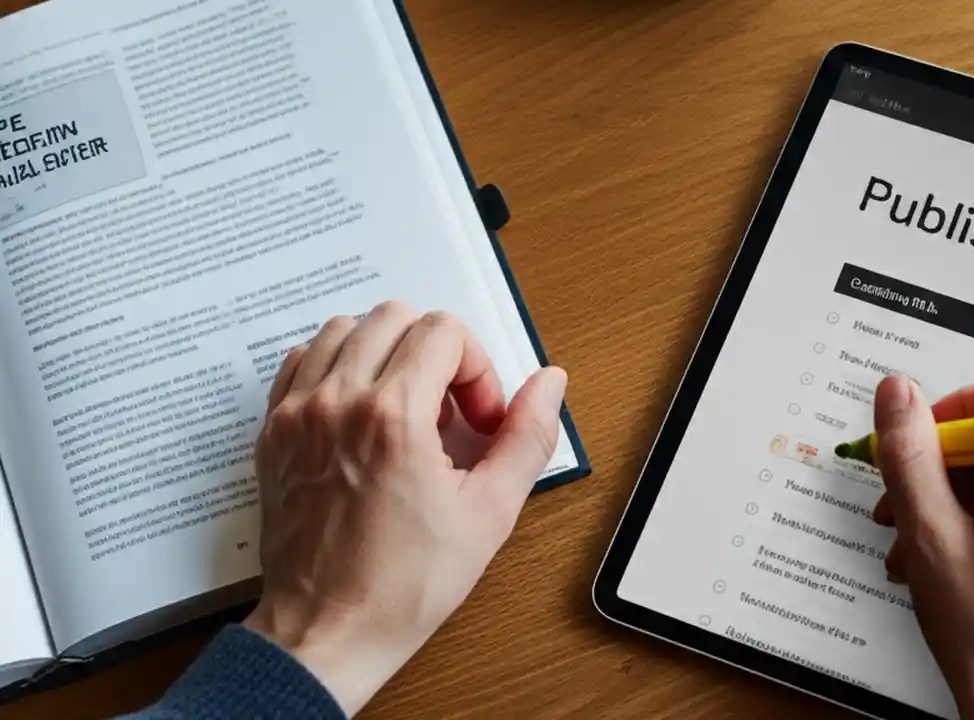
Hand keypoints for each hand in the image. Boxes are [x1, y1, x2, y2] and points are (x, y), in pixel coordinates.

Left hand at [242, 303, 566, 715]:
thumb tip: (549, 384)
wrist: (328, 630)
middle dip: (437, 352)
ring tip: (406, 408)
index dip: (477, 368)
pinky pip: (303, 360)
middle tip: (449, 411)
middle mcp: (337, 402)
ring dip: (387, 353)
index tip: (478, 419)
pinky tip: (363, 411)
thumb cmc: (402, 584)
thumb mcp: (489, 513)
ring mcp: (297, 414)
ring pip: (346, 328)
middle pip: (396, 317)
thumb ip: (527, 437)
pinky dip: (338, 367)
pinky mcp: (273, 431)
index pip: (443, 331)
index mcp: (392, 416)